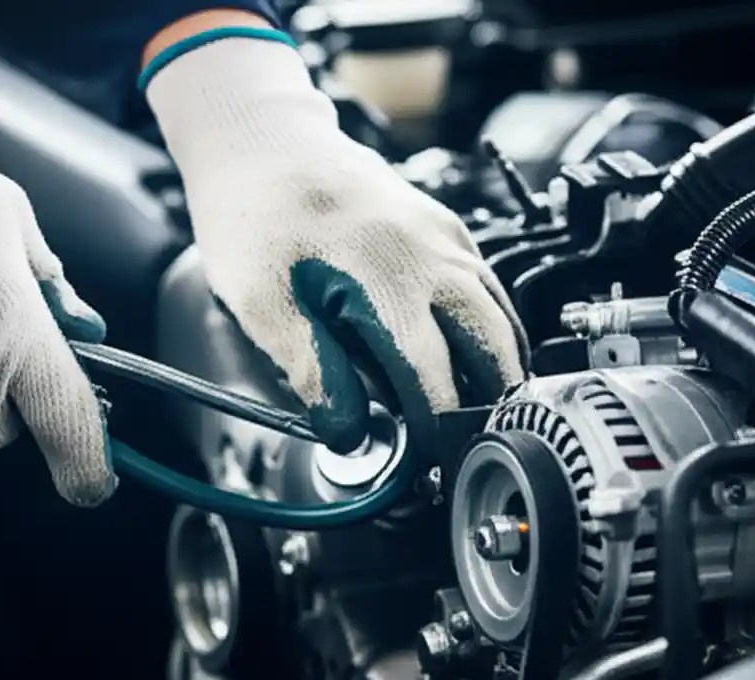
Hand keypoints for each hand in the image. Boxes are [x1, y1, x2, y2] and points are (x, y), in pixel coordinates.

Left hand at [147, 37, 527, 452]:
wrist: (259, 140)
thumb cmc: (253, 217)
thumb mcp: (262, 304)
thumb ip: (312, 370)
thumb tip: (349, 431)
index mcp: (386, 279)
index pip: (433, 375)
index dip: (437, 428)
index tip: (432, 463)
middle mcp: (430, 254)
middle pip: (490, 344)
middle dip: (491, 402)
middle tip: (479, 445)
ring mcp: (443, 234)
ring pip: (500, 313)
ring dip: (501, 365)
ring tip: (488, 410)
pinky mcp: (443, 223)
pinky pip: (487, 283)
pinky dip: (492, 324)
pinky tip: (477, 351)